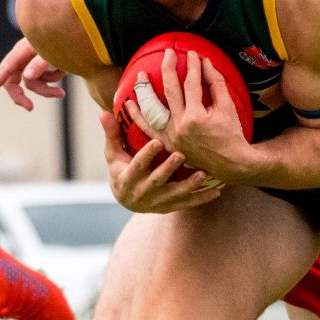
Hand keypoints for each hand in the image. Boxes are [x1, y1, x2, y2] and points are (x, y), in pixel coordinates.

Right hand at [0, 39, 65, 109]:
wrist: (71, 31)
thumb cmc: (59, 37)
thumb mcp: (50, 50)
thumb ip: (40, 63)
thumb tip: (27, 77)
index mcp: (21, 51)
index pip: (5, 69)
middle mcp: (23, 59)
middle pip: (14, 83)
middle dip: (21, 96)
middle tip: (30, 108)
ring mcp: (31, 63)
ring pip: (32, 84)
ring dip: (47, 91)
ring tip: (62, 94)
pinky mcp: (41, 67)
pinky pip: (43, 81)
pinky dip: (53, 80)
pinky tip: (64, 71)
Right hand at [103, 110, 223, 214]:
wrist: (127, 199)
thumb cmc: (120, 169)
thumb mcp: (113, 154)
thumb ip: (113, 134)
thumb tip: (103, 112)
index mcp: (128, 179)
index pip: (137, 166)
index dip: (146, 155)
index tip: (156, 141)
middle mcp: (142, 193)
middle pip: (157, 181)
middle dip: (169, 169)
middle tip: (181, 155)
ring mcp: (157, 202)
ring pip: (175, 194)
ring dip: (190, 185)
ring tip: (203, 174)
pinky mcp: (170, 207)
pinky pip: (187, 204)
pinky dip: (202, 198)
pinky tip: (217, 191)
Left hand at [150, 50, 251, 179]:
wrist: (231, 163)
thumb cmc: (232, 134)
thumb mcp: (227, 107)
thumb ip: (216, 83)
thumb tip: (206, 62)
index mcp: (196, 116)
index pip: (191, 83)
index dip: (192, 66)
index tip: (192, 53)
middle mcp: (180, 126)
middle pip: (170, 91)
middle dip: (169, 68)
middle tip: (168, 53)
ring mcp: (171, 136)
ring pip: (153, 109)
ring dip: (145, 91)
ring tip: (141, 75)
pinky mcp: (168, 144)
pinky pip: (148, 130)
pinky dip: (137, 117)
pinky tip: (130, 104)